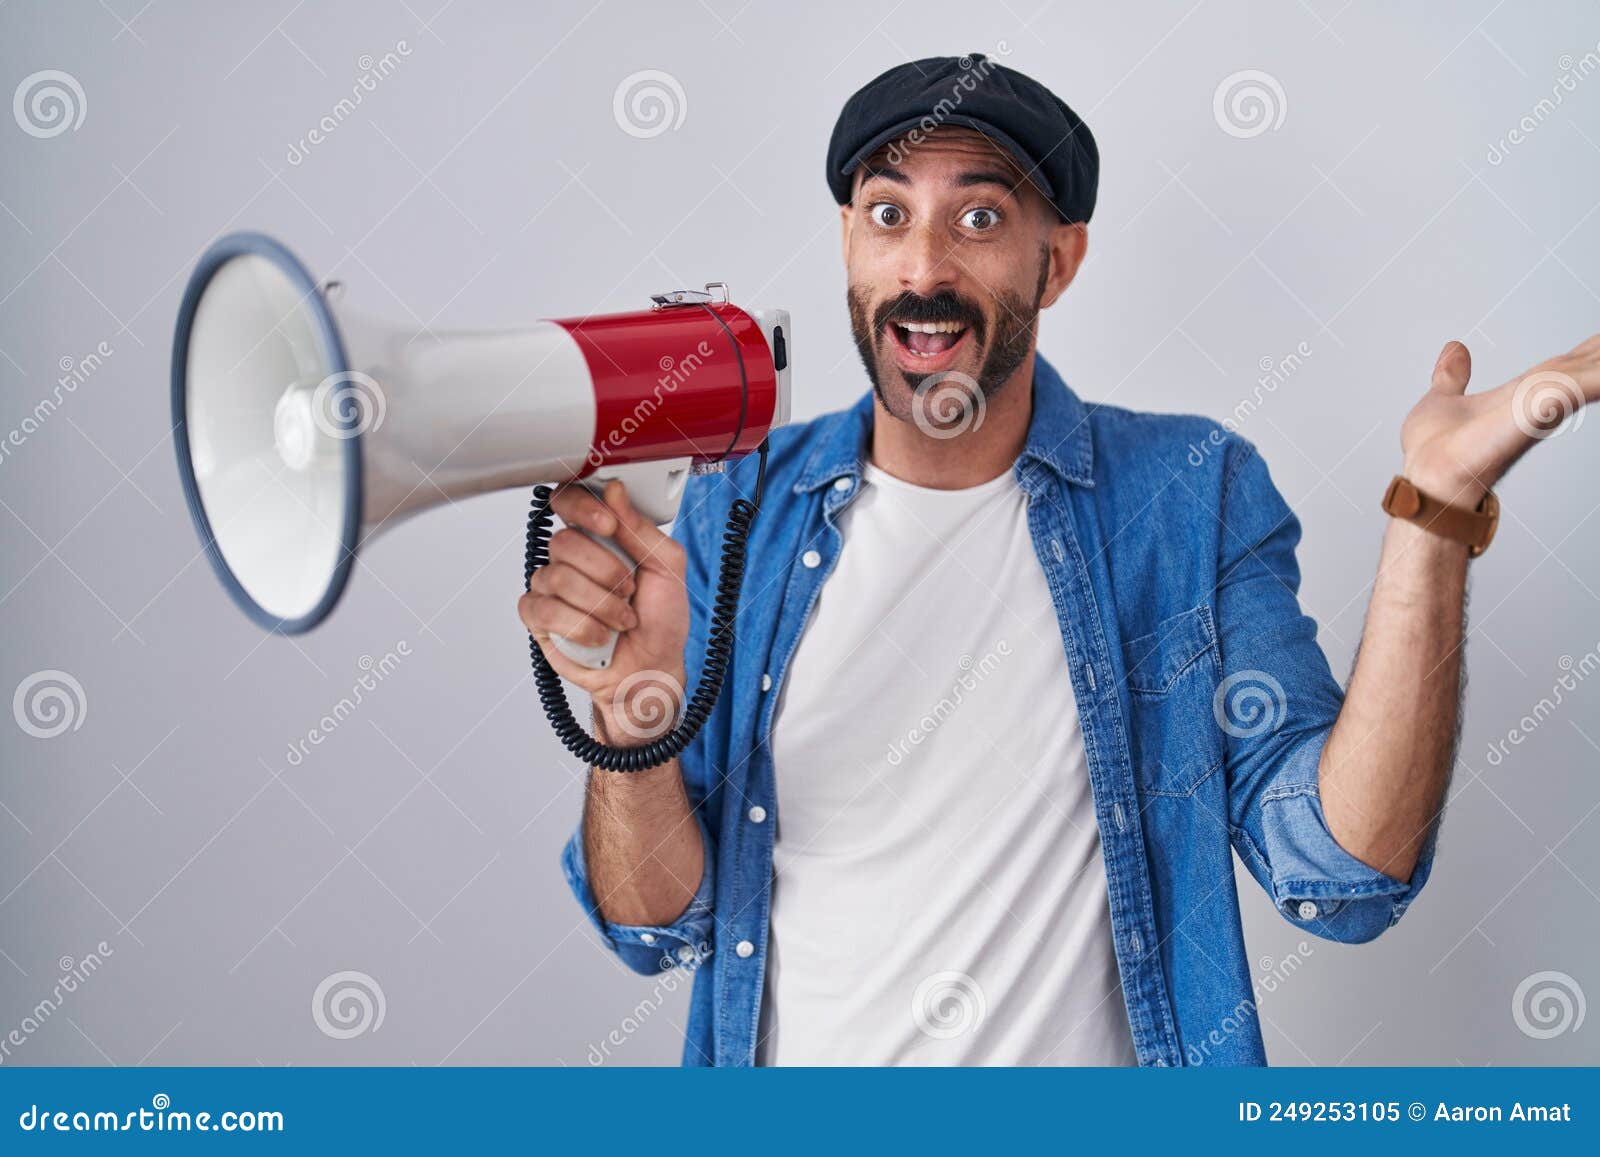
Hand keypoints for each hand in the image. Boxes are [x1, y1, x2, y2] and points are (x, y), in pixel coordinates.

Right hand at [517, 479, 689, 744]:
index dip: (582, 507)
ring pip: (556, 577)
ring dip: (600, 604)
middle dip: (606, 571)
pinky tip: (599, 636)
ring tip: (621, 620)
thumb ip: (641, 529)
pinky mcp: (539, 618)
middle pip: (564, 541)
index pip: (569, 500)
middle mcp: (571, 558)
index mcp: (599, 536)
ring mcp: (551, 587)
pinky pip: (543, 609)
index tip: (608, 526)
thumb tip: (614, 490)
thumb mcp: (668, 569)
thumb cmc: (661, 621)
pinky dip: (580, 626)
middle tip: (629, 591)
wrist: (650, 669)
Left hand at [1400, 335, 1597, 505]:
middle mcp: (1547, 392)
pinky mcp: (1545, 403)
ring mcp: (1550, 397)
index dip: (1599, 346)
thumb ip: (1453, 377)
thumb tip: (1454, 350)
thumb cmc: (1433, 454)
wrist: (1427, 480)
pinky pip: (1595, 378)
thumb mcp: (1445, 400)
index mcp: (1530, 390)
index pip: (1578, 359)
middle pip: (1598, 358)